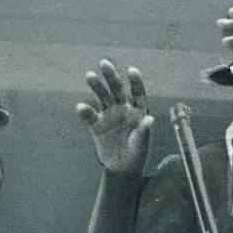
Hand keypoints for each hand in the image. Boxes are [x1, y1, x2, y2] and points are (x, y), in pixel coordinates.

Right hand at [76, 61, 153, 176]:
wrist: (122, 168)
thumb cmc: (136, 154)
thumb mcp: (142, 145)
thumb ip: (144, 132)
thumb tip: (150, 120)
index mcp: (137, 111)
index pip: (137, 93)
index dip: (135, 82)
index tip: (132, 71)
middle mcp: (123, 109)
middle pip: (117, 89)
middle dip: (111, 76)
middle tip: (104, 63)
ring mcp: (108, 115)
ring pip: (102, 96)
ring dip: (97, 86)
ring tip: (90, 76)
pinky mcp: (96, 125)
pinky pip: (90, 116)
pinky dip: (85, 112)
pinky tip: (81, 107)